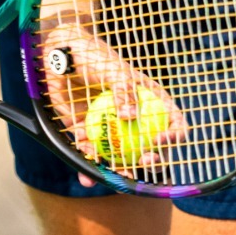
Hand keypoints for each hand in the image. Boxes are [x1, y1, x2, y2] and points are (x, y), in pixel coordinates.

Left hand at [38, 23, 188, 183]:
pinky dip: (89, 166)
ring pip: (122, 157)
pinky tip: (86, 176)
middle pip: (149, 146)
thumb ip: (123, 89)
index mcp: (150, 101)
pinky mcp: (90, 135)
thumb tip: (130, 116)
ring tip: (115, 177)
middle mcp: (135, 118)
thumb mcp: (113, 69)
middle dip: (149, 161)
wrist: (62, 57)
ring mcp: (114, 128)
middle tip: (141, 163)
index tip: (160, 141)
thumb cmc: (94, 57)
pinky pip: (93, 154)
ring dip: (119, 170)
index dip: (173, 135)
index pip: (171, 121)